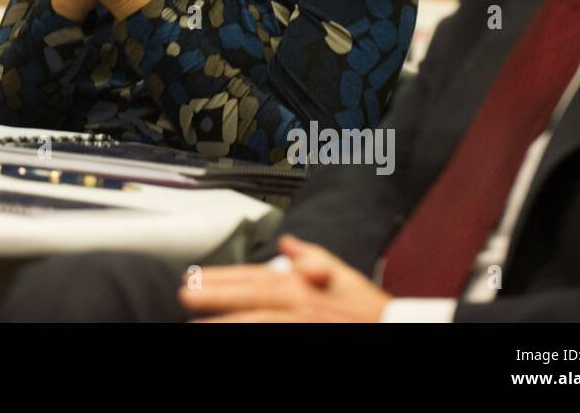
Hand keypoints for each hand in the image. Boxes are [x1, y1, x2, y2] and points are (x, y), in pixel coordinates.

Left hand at [178, 235, 392, 322]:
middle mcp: (298, 299)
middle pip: (250, 295)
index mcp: (301, 281)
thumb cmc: (365, 305)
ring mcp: (301, 321)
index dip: (222, 276)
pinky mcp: (306, 334)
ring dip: (227, 322)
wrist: (392, 325)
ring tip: (196, 325)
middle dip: (216, 294)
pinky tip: (233, 336)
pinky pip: (273, 335)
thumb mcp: (339, 272)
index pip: (253, 275)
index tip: (196, 276)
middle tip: (186, 294)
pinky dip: (252, 336)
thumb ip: (309, 256)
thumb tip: (288, 243)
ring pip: (258, 320)